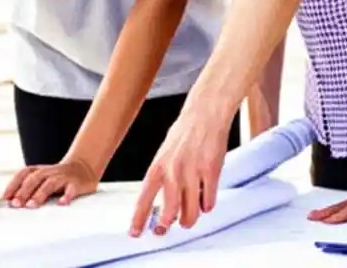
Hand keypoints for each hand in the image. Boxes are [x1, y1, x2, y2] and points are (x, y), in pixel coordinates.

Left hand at [2, 159, 98, 207]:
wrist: (83, 167)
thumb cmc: (58, 177)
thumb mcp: (42, 179)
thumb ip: (28, 188)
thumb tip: (9, 202)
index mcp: (39, 171)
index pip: (23, 174)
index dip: (14, 185)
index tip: (6, 198)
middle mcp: (49, 172)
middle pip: (34, 179)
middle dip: (24, 192)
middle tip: (16, 204)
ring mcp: (63, 177)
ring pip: (50, 183)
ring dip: (40, 194)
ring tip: (32, 205)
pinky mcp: (76, 183)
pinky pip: (71, 189)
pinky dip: (66, 196)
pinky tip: (61, 203)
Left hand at [128, 111, 229, 236]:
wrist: (205, 113)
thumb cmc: (184, 133)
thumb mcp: (164, 154)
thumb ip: (163, 177)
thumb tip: (163, 203)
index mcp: (158, 167)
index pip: (144, 200)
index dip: (138, 219)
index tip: (135, 233)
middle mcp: (173, 172)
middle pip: (169, 213)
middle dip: (166, 226)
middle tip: (166, 229)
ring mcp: (193, 173)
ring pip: (191, 212)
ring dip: (189, 220)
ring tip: (189, 218)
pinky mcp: (211, 172)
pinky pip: (208, 202)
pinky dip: (206, 206)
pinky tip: (205, 200)